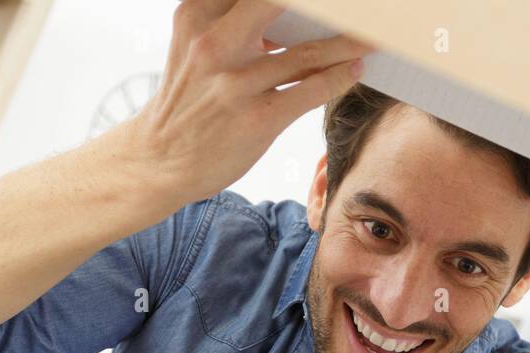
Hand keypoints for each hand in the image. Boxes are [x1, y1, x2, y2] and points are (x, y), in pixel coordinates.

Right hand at [129, 0, 372, 206]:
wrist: (157, 160)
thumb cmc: (185, 99)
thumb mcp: (194, 42)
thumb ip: (232, 18)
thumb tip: (295, 9)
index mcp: (198, 14)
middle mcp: (215, 43)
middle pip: (282, 3)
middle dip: (329, 6)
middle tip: (361, 6)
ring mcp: (237, 83)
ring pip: (308, 51)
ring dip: (349, 42)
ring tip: (372, 37)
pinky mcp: (257, 119)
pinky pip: (311, 90)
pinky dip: (338, 77)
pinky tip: (353, 70)